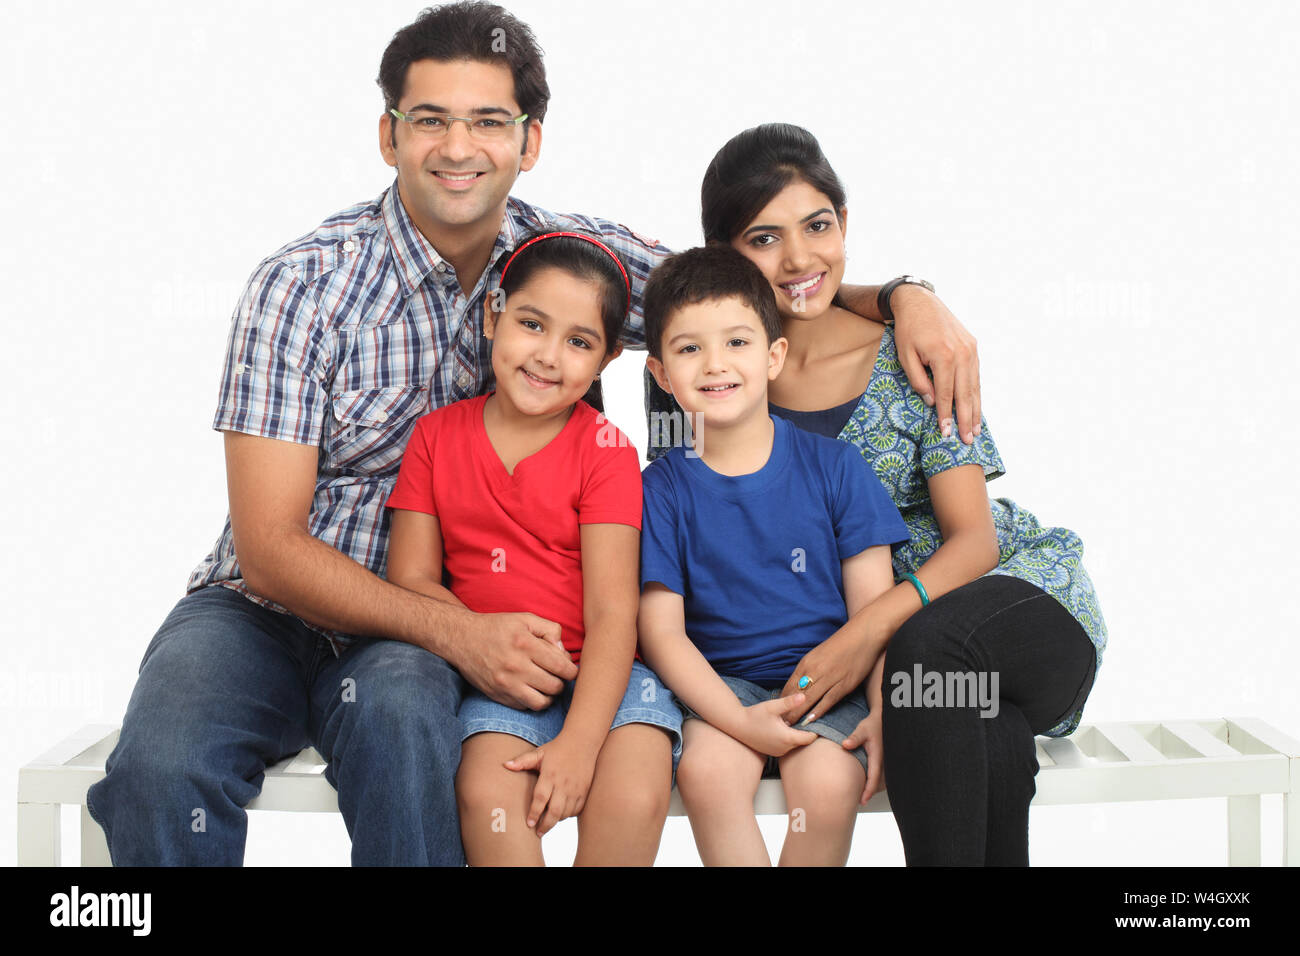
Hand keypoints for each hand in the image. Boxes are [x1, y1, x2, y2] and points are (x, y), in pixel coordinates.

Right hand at [455, 612, 577, 710]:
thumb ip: (550, 629)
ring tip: (546, 685)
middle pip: (554, 686)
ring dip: (549, 696)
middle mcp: (515, 667)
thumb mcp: (525, 619)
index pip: (561, 666)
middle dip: (561, 682)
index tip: (570, 669)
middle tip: (558, 676)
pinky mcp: (498, 696)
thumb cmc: (497, 627)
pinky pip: (525, 707)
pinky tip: (531, 688)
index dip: (571, 671)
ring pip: (541, 703)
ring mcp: (505, 684)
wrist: (462, 639)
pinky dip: (532, 700)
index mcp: (525, 645)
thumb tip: (563, 652)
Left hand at [504, 732, 597, 835]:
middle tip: (538, 833)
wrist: (583, 741)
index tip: (528, 824)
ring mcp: (576, 789)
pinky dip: (569, 815)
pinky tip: (561, 814)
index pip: (540, 799)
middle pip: (555, 811)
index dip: (534, 813)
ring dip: (556, 820)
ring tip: (547, 823)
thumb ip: (523, 761)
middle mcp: (563, 784)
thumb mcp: (540, 753)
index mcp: (550, 775)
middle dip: (545, 825)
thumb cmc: (558, 748)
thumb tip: (505, 765)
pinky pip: (577, 809)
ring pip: (566, 812)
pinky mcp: (585, 791)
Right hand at [736, 693, 818, 756]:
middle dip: (805, 731)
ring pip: (794, 745)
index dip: (815, 730)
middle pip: (803, 742)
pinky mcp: (772, 752)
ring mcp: (778, 752)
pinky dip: (788, 739)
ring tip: (794, 722)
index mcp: (787, 738)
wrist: (736, 725)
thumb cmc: (754, 715)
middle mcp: (784, 748)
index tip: (814, 719)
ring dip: (796, 735)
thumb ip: (789, 702)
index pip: (810, 738)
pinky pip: (786, 747)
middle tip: (805, 718)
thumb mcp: (772, 706)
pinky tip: (783, 728)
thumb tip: (804, 696)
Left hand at [779, 626, 877, 726]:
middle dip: (787, 710)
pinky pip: (828, 701)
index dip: (782, 700)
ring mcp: (830, 678)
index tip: (777, 711)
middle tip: (781, 723)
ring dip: (799, 714)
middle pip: (797, 695)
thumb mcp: (818, 654)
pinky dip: (818, 712)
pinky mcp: (844, 684)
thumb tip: (799, 684)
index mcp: (807, 662)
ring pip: (809, 700)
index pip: (790, 685)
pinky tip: (811, 720)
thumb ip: (808, 669)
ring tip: (792, 726)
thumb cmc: (841, 644)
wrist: (862, 635)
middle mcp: (815, 670)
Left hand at [842, 709, 884, 804]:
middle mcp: (884, 761)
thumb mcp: (862, 729)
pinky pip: (882, 776)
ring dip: (873, 788)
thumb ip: (855, 737)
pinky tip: (868, 784)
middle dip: (870, 793)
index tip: (863, 801)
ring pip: (881, 781)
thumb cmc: (872, 725)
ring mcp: (886, 762)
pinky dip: (875, 782)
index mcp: (878, 756)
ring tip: (862, 796)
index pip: (874, 777)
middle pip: (879, 783)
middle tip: (859, 801)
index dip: (869, 791)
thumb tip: (845, 744)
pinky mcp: (885, 762)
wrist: (883, 720)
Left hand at [890, 284, 980, 444]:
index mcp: (944, 356)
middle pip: (965, 393)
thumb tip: (931, 401)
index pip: (946, 393)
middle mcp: (962, 353)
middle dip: (966, 419)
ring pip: (974, 386)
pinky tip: (976, 408)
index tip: (947, 433)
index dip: (946, 415)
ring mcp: (971, 349)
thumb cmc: (908, 330)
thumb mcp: (905, 355)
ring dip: (976, 410)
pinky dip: (976, 393)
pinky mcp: (973, 346)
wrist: (920, 302)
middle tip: (967, 440)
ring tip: (976, 430)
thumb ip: (918, 379)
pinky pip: (976, 375)